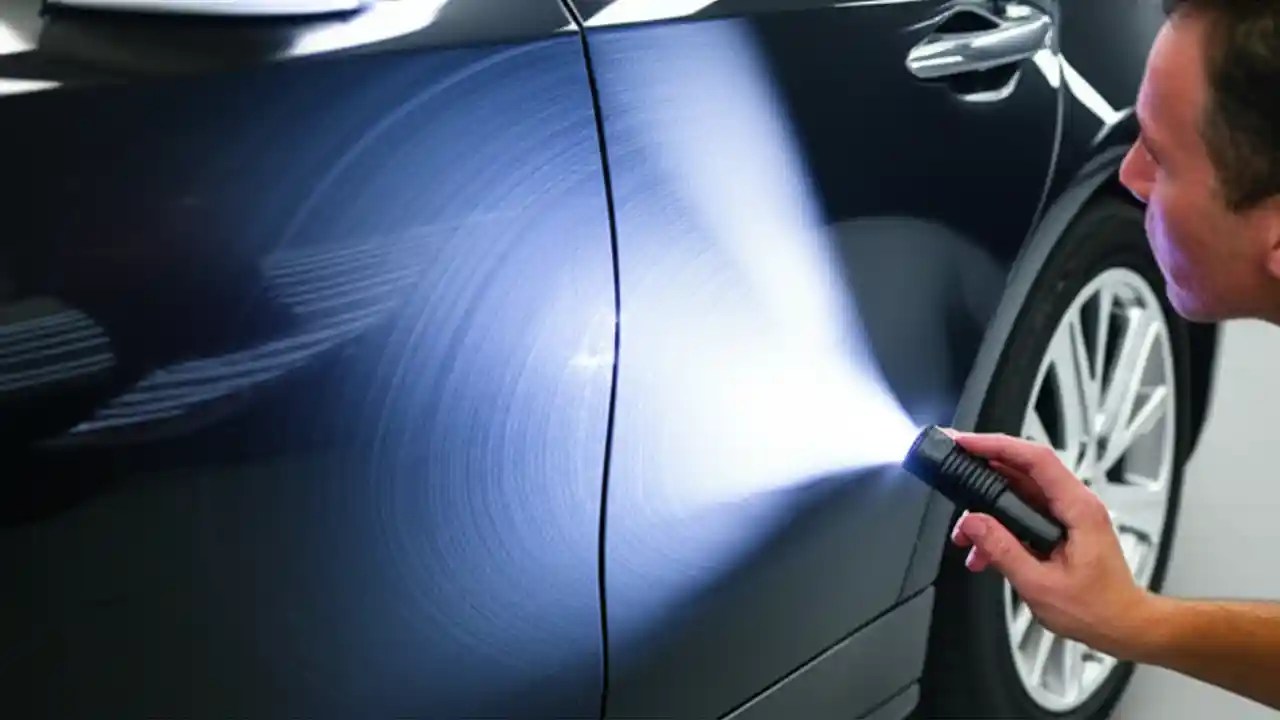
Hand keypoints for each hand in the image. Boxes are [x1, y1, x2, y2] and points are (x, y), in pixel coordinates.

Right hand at [945, 430, 1153, 657]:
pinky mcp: (1059, 526)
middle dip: (982, 468)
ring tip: (964, 531)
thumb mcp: (1040, 585)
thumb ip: (1003, 550)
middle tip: (952, 467)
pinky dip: (998, 524)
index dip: (997, 445)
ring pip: (1018, 492)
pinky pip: (1023, 511)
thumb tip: (974, 523)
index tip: (966, 444)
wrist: (1121, 625)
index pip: (1035, 459)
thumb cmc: (1097, 609)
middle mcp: (1075, 504)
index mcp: (1078, 509)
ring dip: (986, 505)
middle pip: (1023, 469)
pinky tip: (982, 549)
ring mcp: (1067, 514)